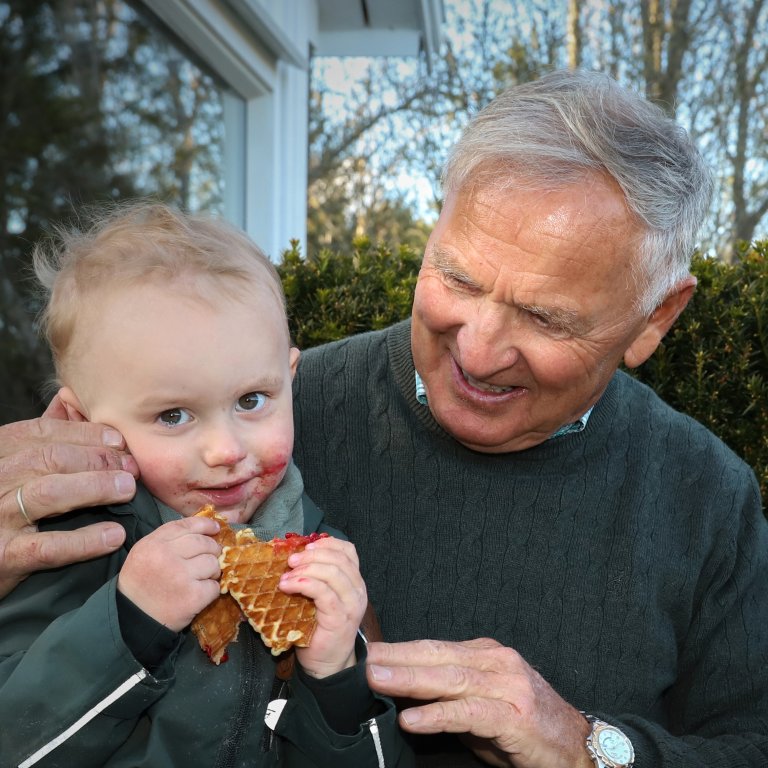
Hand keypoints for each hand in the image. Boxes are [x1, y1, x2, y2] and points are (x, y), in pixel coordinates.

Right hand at [0, 395, 138, 597]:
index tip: (119, 442)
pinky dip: (84, 541)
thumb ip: (37, 438)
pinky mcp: (3, 558)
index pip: (40, 433)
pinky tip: (114, 535)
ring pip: (48, 494)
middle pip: (48, 459)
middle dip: (96, 459)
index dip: (84, 434)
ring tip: (127, 489)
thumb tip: (67, 399)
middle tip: (132, 468)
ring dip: (95, 488)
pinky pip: (47, 547)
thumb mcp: (10, 466)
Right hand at [117, 515, 221, 630]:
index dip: (205, 524)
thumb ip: (168, 540)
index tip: (216, 528)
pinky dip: (210, 591)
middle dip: (212, 550)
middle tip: (209, 559)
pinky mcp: (193, 596)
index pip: (186, 525)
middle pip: (204, 543)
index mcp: (153, 544)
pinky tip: (199, 594)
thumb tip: (203, 530)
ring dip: (212, 571)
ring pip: (213, 563)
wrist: (134, 621)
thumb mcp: (144, 554)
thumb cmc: (140, 585)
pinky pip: (214, 586)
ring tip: (201, 579)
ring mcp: (181, 575)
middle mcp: (166, 556)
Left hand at [281, 537, 366, 678]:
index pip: (348, 550)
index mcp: (354, 581)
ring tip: (286, 575)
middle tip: (290, 560)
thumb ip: (316, 577)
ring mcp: (351, 604)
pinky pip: (323, 592)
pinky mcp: (339, 618)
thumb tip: (294, 554)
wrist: (326, 664)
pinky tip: (288, 586)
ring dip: (306, 568)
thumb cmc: (319, 629)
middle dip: (312, 554)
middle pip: (339, 558)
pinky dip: (304, 584)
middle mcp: (357, 590)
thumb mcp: (320, 596)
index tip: (306, 545)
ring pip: (332, 572)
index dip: (327, 543)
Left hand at [365, 638, 592, 767]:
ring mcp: (507, 686)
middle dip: (399, 657)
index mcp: (486, 654)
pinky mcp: (514, 716)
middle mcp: (497, 662)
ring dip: (410, 679)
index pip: (436, 648)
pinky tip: (411, 719)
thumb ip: (449, 696)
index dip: (402, 649)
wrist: (576, 746)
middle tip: (365, 659)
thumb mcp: (482, 705)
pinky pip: (469, 713)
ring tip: (378, 680)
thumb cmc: (524, 725)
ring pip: (450, 679)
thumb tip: (403, 693)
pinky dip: (437, 715)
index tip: (371, 652)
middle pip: (439, 656)